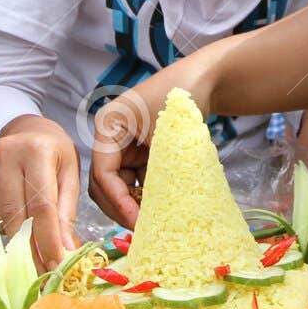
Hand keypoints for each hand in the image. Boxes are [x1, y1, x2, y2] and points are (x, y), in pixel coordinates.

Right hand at [0, 115, 81, 269]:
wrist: (26, 131)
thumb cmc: (54, 155)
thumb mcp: (70, 175)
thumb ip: (67, 211)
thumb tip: (65, 250)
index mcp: (37, 151)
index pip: (42, 205)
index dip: (48, 239)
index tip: (57, 265)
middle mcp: (6, 154)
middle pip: (16, 214)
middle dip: (31, 249)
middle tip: (43, 272)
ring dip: (14, 243)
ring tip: (31, 258)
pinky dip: (0, 229)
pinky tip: (15, 233)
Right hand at [89, 63, 212, 226]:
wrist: (204, 80)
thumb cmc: (181, 99)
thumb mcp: (164, 136)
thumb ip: (154, 173)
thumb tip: (148, 212)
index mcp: (107, 128)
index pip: (103, 174)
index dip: (118, 201)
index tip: (136, 220)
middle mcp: (110, 138)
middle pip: (104, 184)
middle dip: (120, 207)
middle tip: (141, 228)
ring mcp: (125, 146)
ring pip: (120, 186)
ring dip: (133, 205)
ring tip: (153, 222)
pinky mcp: (141, 154)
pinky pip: (136, 182)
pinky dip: (145, 196)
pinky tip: (161, 208)